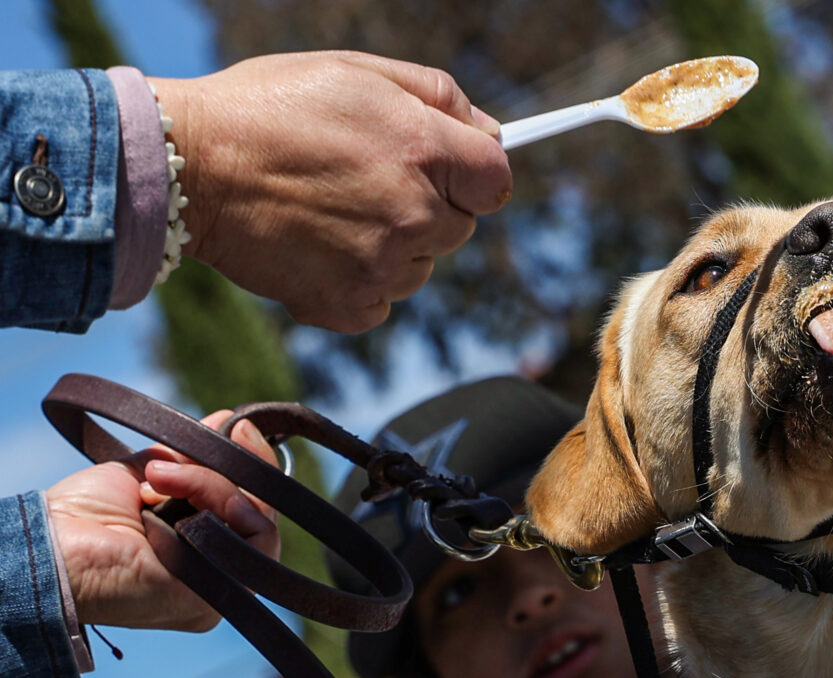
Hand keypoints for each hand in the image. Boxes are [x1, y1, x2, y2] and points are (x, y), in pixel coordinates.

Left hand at [45, 412, 279, 631]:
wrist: (46, 546)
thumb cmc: (82, 518)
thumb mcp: (151, 471)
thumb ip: (194, 456)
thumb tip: (230, 421)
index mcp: (204, 553)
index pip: (254, 507)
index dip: (254, 465)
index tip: (238, 426)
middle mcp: (218, 575)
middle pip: (263, 510)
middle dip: (238, 466)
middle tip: (217, 437)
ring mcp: (220, 590)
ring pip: (259, 518)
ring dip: (212, 482)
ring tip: (161, 474)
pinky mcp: (215, 596)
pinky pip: (251, 535)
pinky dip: (214, 496)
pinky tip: (166, 490)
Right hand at [151, 51, 512, 332]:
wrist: (190, 167)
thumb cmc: (269, 107)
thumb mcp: (358, 73)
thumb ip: (440, 97)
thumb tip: (491, 133)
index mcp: (425, 149)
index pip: (496, 180)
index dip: (473, 173)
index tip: (450, 171)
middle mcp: (414, 213)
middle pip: (460, 226)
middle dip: (428, 206)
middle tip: (365, 182)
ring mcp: (383, 265)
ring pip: (420, 267)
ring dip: (393, 247)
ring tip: (331, 211)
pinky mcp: (347, 305)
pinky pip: (382, 303)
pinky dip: (359, 283)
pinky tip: (320, 249)